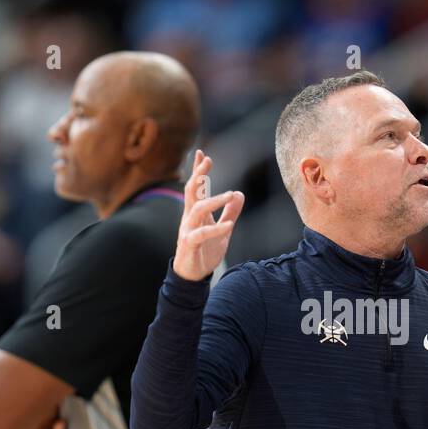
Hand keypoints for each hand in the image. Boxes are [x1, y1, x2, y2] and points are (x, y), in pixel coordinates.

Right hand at [172, 149, 244, 281]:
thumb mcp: (222, 230)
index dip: (198, 170)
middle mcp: (190, 218)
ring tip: (230, 193)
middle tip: (207, 159)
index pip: (196, 187)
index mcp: (196, 212)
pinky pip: (202, 234)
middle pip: (192, 192)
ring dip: (213, 200)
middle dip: (199, 175)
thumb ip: (230, 213)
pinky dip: (216, 229)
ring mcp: (188, 230)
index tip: (202, 153)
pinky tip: (228, 226)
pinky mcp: (190, 244)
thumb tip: (239, 195)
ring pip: (197, 209)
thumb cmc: (205, 251)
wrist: (192, 275)